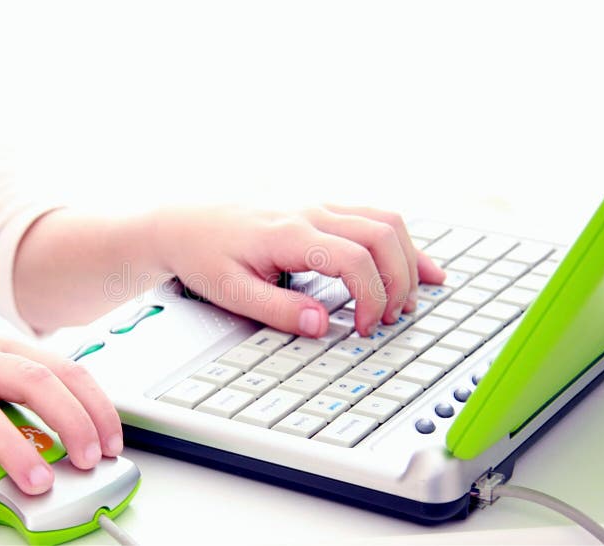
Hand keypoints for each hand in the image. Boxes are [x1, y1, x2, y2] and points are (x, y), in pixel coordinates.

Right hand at [0, 337, 122, 531]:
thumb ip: (22, 393)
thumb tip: (73, 435)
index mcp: (0, 347)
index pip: (63, 368)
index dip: (94, 405)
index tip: (112, 440)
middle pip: (33, 381)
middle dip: (70, 420)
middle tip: (89, 459)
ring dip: (16, 452)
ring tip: (40, 485)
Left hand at [153, 205, 444, 336]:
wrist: (186, 221)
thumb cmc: (205, 254)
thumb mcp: (231, 291)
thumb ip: (278, 310)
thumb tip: (322, 325)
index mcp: (290, 234)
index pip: (354, 260)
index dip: (372, 298)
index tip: (365, 328)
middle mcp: (311, 212)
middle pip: (381, 236)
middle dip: (398, 281)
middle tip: (390, 318)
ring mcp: (319, 205)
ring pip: (385, 220)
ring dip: (407, 259)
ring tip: (409, 298)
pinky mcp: (321, 207)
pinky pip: (374, 215)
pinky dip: (400, 241)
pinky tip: (417, 264)